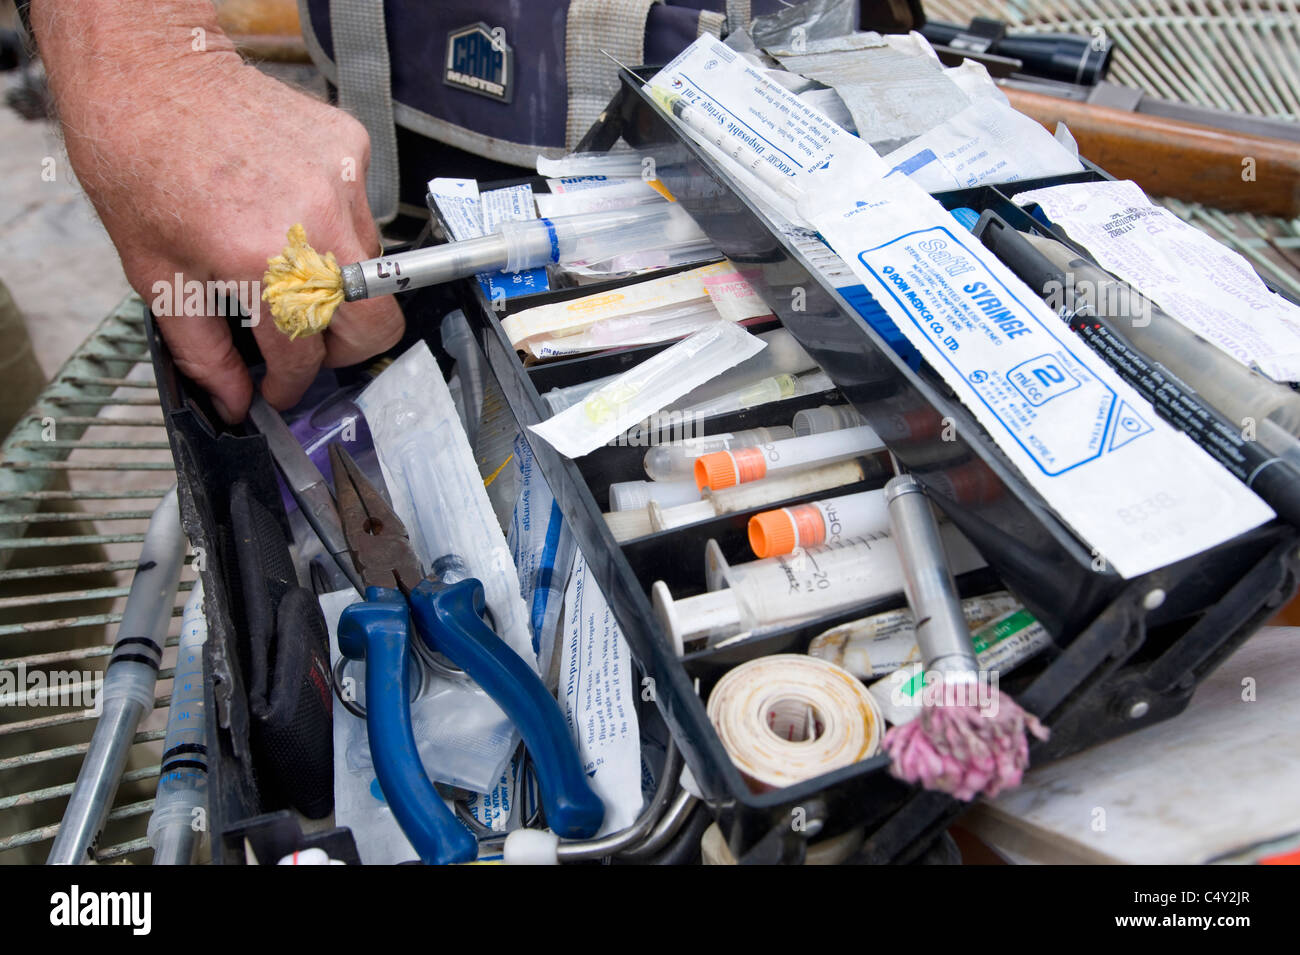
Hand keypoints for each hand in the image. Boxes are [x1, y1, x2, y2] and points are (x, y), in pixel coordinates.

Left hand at [35, 11, 402, 421]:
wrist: (152, 73)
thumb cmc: (141, 166)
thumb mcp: (158, 277)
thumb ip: (205, 352)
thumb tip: (235, 400)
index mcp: (261, 263)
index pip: (305, 354)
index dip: (292, 384)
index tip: (282, 386)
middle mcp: (315, 225)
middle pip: (378, 323)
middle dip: (345, 347)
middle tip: (307, 341)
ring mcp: (342, 183)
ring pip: (372, 269)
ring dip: (335, 281)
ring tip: (285, 261)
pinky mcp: (353, 150)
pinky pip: (363, 212)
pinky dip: (333, 225)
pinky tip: (289, 208)